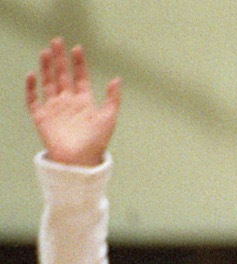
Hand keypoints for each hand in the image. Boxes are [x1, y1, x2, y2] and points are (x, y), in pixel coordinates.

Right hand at [26, 38, 119, 167]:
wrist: (80, 161)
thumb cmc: (97, 142)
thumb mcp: (109, 118)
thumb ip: (112, 99)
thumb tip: (117, 79)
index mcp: (84, 102)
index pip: (80, 78)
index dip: (79, 63)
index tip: (77, 48)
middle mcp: (68, 102)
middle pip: (62, 76)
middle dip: (59, 59)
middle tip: (57, 41)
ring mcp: (54, 108)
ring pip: (48, 83)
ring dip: (46, 68)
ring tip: (46, 52)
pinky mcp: (42, 117)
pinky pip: (33, 99)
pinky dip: (31, 87)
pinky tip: (32, 75)